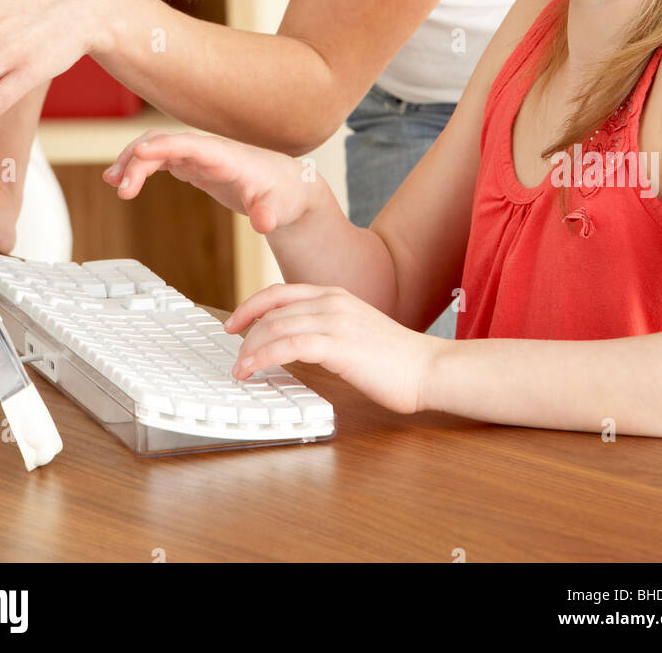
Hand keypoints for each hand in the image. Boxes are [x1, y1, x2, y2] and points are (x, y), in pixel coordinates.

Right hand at [103, 130, 314, 234]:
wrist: (289, 188)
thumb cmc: (284, 194)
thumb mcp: (280, 207)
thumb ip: (269, 214)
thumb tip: (264, 224)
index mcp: (226, 157)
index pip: (190, 144)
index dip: (164, 146)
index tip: (138, 153)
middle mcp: (209, 151)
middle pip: (165, 144)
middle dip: (139, 160)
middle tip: (122, 190)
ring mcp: (199, 157)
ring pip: (158, 149)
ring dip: (133, 162)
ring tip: (113, 183)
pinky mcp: (195, 166)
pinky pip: (161, 160)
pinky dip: (141, 167)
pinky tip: (124, 182)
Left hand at [223, 282, 446, 414]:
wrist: (428, 368)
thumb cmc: (396, 359)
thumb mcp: (356, 332)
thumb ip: (328, 330)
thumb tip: (297, 344)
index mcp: (336, 295)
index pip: (281, 292)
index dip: (251, 306)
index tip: (233, 323)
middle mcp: (332, 301)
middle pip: (273, 310)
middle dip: (246, 333)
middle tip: (234, 355)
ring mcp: (335, 321)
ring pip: (276, 327)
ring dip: (250, 349)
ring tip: (239, 369)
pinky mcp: (337, 345)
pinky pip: (288, 346)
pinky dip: (263, 357)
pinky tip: (253, 370)